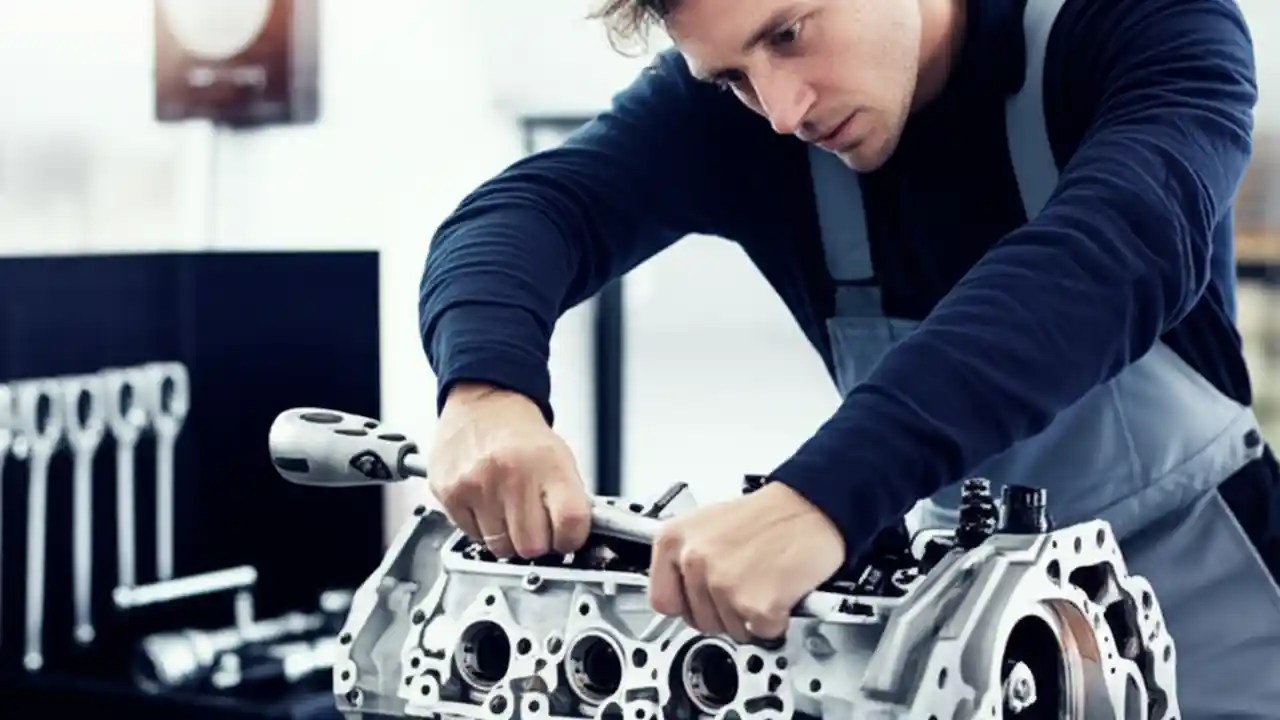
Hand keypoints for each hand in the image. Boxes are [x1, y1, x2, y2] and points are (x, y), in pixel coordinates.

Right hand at [427, 382, 591, 558]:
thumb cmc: (523, 435)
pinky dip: (481, 527)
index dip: (571, 539)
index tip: (566, 537)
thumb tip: (573, 540)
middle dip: (537, 541)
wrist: (483, 404)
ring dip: (508, 537)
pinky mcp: (450, 493)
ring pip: (501, 548)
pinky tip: (486, 502)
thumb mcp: (560, 458)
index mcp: (549, 465)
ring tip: (508, 508)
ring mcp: (478, 485)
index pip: (570, 524)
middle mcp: (512, 475)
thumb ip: (568, 501)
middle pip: (533, 546)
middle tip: (534, 523)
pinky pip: (472, 536)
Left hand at [647, 482, 844, 642]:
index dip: (686, 605)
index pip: (662, 600)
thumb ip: (687, 558)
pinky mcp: (754, 604)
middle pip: (698, 620)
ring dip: (750, 616)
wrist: (813, 506)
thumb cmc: (769, 514)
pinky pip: (761, 633)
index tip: (700, 602)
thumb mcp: (708, 524)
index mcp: (674, 540)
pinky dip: (775, 621)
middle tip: (745, 586)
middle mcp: (694, 561)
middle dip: (723, 612)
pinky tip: (780, 591)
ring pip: (729, 630)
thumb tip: (680, 592)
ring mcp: (722, 584)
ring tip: (764, 581)